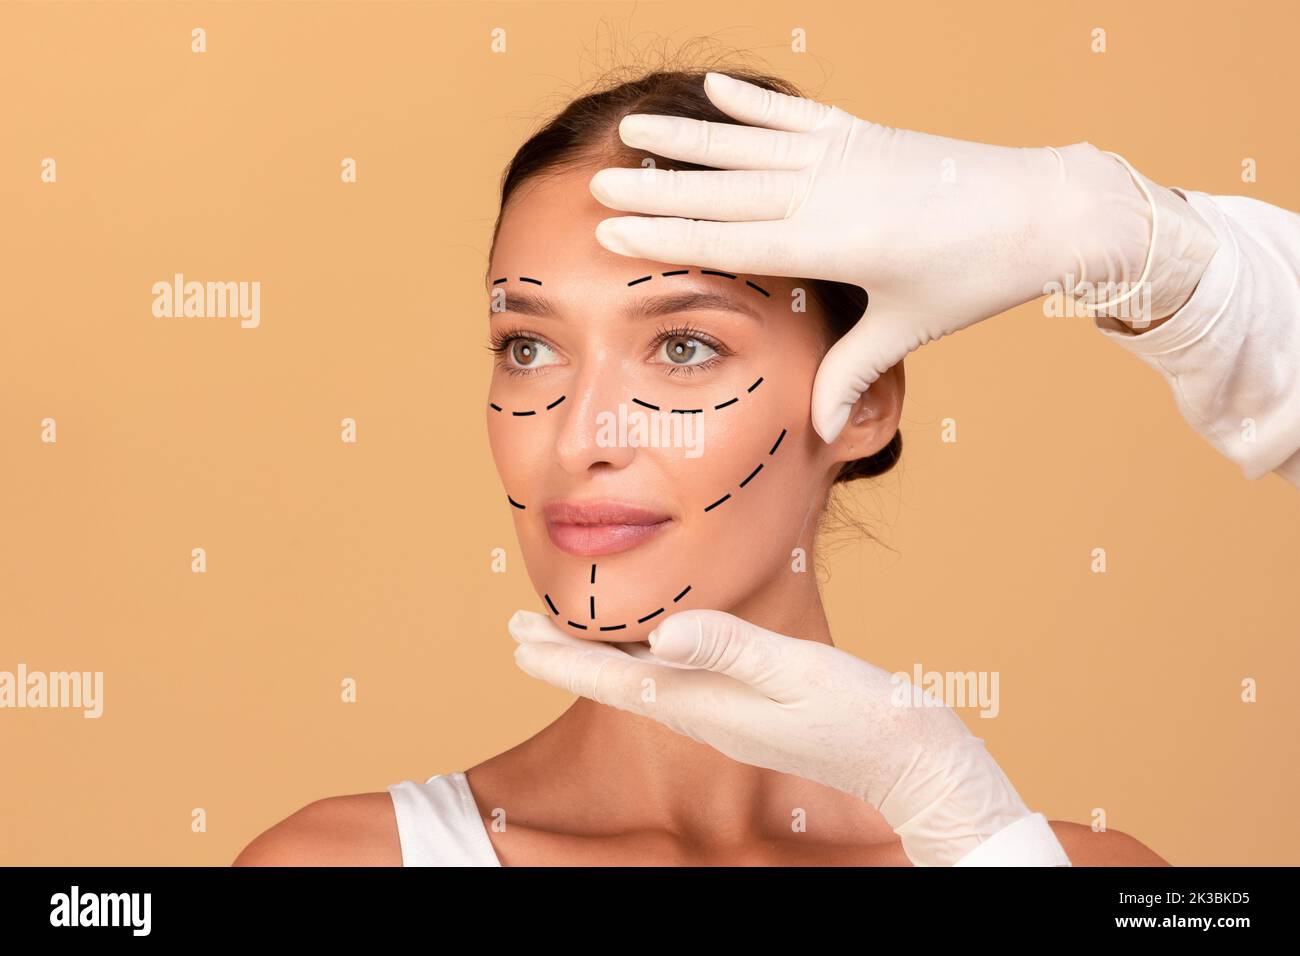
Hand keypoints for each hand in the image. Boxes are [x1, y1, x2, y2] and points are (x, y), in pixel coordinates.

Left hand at [509, 606, 1038, 865]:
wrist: (910, 761)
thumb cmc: (862, 714)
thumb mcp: (798, 671)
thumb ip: (731, 648)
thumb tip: (662, 633)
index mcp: (707, 705)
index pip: (617, 678)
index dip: (564, 657)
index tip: (516, 638)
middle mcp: (706, 715)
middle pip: (619, 681)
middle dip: (567, 657)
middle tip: (519, 631)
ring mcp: (726, 718)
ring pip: (645, 681)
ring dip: (600, 657)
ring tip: (567, 636)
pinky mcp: (749, 712)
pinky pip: (679, 682)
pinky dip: (647, 659)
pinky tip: (651, 648)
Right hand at [587, 72, 1176, 442]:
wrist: (1043, 210)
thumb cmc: (975, 275)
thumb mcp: (907, 328)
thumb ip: (853, 373)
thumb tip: (822, 433)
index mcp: (831, 244)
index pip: (728, 242)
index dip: (666, 237)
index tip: (612, 230)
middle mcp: (828, 192)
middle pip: (724, 191)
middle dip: (657, 189)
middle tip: (598, 185)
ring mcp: (845, 155)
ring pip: (748, 144)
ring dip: (688, 138)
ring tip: (632, 129)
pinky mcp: (864, 133)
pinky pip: (796, 114)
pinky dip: (754, 102)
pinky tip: (714, 90)